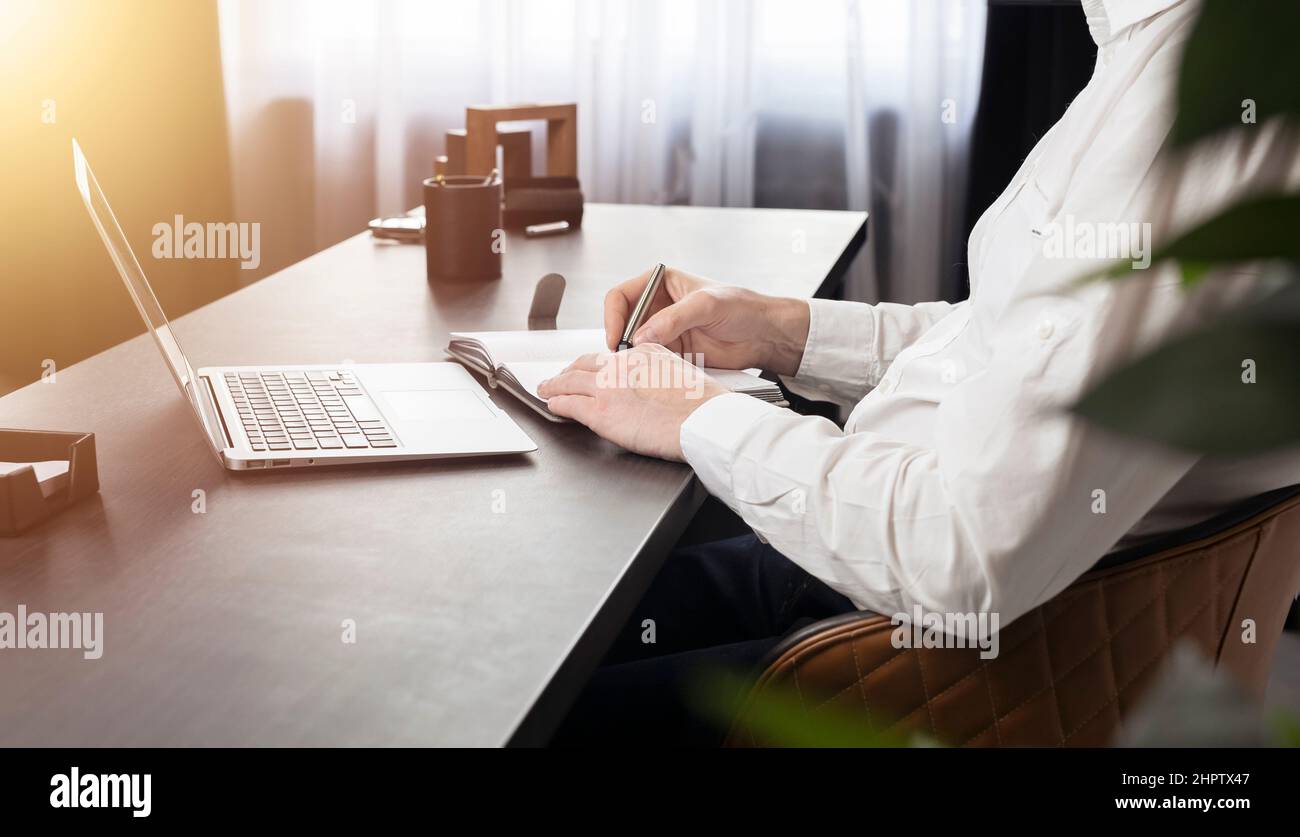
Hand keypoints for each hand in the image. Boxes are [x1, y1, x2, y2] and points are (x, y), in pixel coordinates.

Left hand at [537, 344, 727, 460]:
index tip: (588, 370)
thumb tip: (652, 388)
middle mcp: (622, 364)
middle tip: (559, 378)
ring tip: (546, 389)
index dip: (593, 365)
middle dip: (568, 371)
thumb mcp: (681, 374)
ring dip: (554, 385)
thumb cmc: (703, 406)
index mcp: (644, 352)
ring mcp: (608, 386)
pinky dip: (557, 403)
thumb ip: (659, 374)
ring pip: (569, 381)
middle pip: (584, 364)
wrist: (705, 421)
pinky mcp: (601, 410)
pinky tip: (553, 405)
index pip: (609, 357)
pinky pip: (569, 404)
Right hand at [603, 266, 810, 375]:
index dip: (613, 316)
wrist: (763, 335)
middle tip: (624, 357)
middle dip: (620, 340)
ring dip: (632, 357)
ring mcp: (663, 331)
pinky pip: (649, 361)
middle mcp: (658, 307)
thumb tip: (642, 336)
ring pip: (633, 345)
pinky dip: (646, 368)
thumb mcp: (706, 305)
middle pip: (622, 323)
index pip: (621, 296)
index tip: (616, 338)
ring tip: (638, 367)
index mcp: (660, 284)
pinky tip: (651, 374)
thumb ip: (674, 319)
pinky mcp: (672, 352)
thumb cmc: (741, 307)